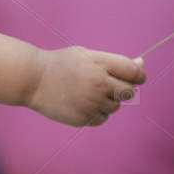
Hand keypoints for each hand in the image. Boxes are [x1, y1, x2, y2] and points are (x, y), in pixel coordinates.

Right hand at [25, 47, 144, 126]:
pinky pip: (102, 118)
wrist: (31, 80)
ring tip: (87, 92)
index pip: (135, 73)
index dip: (139, 75)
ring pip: (115, 107)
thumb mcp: (87, 55)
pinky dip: (96, 112)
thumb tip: (142, 65)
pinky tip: (81, 102)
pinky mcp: (83, 118)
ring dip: (108, 101)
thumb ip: (115, 62)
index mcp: (101, 65)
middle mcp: (98, 85)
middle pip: (128, 92)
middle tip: (105, 84)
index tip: (134, 77)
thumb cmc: (62, 64)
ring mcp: (90, 103)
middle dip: (122, 88)